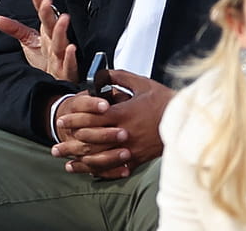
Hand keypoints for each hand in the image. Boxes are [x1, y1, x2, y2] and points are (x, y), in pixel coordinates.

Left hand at [0, 0, 77, 80]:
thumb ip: (15, 30)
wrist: (57, 83)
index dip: (40, 5)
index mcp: (47, 34)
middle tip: (47, 2)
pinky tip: (71, 48)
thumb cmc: (46, 61)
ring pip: (61, 42)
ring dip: (62, 31)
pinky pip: (70, 64)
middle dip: (50, 14)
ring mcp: (61, 56)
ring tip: (63, 19)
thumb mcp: (29, 42)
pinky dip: (71, 57)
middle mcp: (55, 42)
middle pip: (52, 26)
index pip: (43, 16)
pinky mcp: (67, 72)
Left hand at [52, 71, 173, 178]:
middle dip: (71, 140)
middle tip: (57, 142)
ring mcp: (129, 149)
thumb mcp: (143, 84)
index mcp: (123, 113)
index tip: (64, 119)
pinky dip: (98, 170)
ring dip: (79, 159)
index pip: (93, 117)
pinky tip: (87, 171)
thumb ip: (121, 78)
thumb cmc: (166, 102)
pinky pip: (114, 167)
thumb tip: (104, 74)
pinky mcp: (137, 159)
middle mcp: (123, 133)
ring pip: (99, 156)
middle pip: (91, 138)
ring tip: (64, 160)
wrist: (188, 122)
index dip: (76, 118)